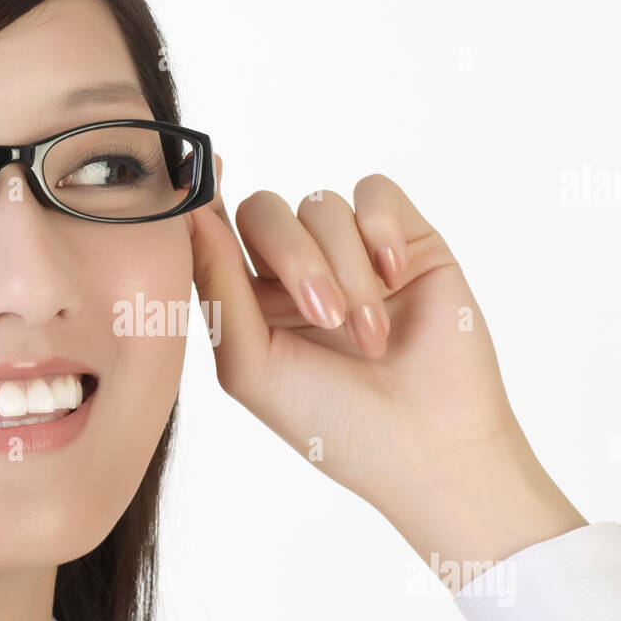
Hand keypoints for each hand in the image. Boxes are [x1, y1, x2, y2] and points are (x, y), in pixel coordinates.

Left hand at [187, 156, 586, 569]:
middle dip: (294, 258)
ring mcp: (353, 254)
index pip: (217, 236)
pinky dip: (379, 228)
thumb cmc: (335, 423)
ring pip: (322, 206)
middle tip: (324, 318)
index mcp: (251, 303)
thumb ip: (217, 286)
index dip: (203, 202)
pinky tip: (395, 275)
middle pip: (265, 212)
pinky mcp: (407, 241)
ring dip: (347, 271)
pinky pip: (376, 193)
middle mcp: (299, 273)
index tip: (200, 175)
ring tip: (372, 337)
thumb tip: (190, 213)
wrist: (430, 446)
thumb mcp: (252, 365)